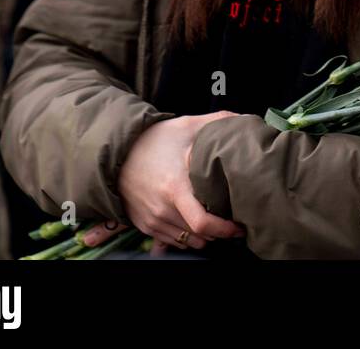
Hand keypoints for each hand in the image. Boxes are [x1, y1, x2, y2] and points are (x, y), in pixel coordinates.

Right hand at [117, 111, 244, 249]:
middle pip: (199, 236)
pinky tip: (194, 222)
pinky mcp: (144, 224)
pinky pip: (171, 241)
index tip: (239, 226)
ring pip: (187, 241)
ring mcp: (152, 220)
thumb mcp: (185, 126)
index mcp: (175, 188)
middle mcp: (162, 209)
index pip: (203, 223)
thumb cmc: (153, 139)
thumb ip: (217, 121)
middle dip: (219, 232)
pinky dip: (186, 236)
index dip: (225, 229)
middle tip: (232, 221)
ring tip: (215, 222)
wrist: (115, 152)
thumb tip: (244, 119)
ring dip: (204, 236)